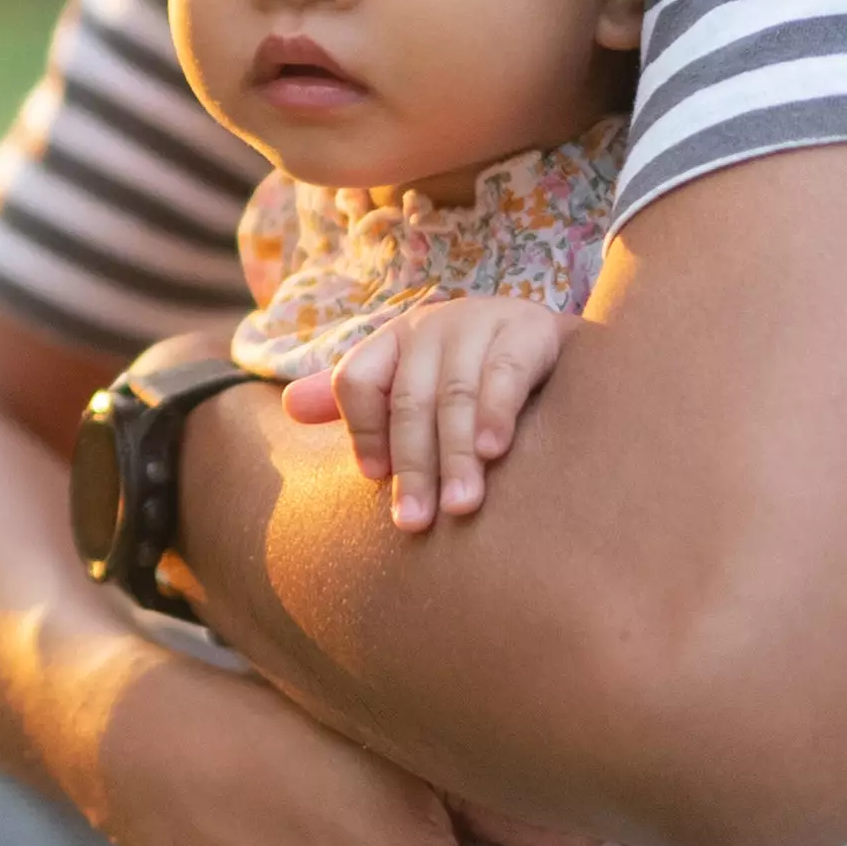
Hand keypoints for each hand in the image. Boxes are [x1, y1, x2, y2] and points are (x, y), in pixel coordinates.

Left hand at [285, 297, 572, 529]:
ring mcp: (481, 322)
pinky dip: (496, 412)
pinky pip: (506, 373)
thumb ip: (359, 401)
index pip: (355, 381)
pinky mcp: (530, 330)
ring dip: (455, 455)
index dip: (361, 432)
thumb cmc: (473, 378)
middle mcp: (431, 326)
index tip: (374, 480)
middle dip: (412, 466)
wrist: (557, 348)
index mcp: (394, 340)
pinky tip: (493, 451)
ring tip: (460, 506)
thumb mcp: (415, 384)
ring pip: (455, 394)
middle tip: (416, 523)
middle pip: (407, 400)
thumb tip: (288, 408)